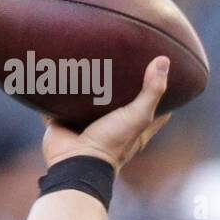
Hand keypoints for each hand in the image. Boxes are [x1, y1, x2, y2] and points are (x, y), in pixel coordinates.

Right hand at [41, 55, 172, 172]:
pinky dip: (56, 90)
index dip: (157, 92)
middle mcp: (110, 125)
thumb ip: (152, 90)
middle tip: (120, 58)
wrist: (75, 160)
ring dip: (86, 85)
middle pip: (117, 101)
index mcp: (133, 127)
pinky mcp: (62, 121)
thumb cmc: (112, 142)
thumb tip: (164, 60)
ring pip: (86, 100)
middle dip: (118, 84)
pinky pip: (57, 103)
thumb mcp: (139, 115)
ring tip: (87, 58)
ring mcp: (85, 124)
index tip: (159, 73)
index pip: (153, 109)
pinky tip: (56, 70)